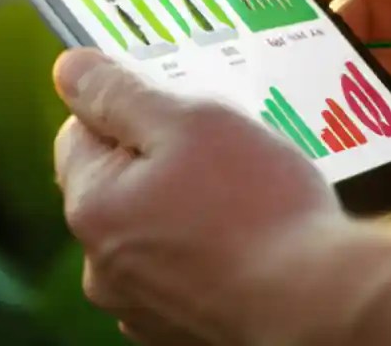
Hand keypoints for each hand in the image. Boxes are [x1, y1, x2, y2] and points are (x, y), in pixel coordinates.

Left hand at [52, 48, 346, 344]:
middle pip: (119, 183)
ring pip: (155, 229)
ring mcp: (142, 305)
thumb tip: (70, 70)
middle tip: (225, 149)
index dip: (131, 109)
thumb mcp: (189, 123)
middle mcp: (103, 266)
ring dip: (189, 207)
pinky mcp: (181, 329)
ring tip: (248, 198)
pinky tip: (252, 242)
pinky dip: (209, 252)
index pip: (81, 132)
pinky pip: (185, 270)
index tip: (181, 109)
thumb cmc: (259, 210)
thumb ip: (119, 94)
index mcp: (93, 207)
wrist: (320, 305)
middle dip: (165, 159)